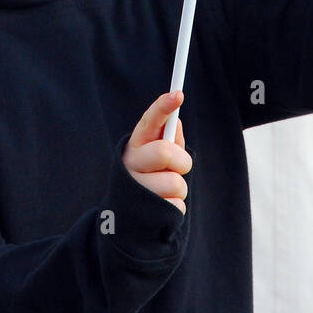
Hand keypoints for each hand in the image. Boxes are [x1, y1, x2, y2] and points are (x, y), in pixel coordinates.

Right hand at [122, 91, 191, 213]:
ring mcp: (136, 188)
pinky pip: (177, 205)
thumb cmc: (151, 177)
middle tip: (179, 168)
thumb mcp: (158, 155)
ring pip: (175, 183)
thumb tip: (176, 121)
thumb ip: (169, 139)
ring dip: (179, 189)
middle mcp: (130, 163)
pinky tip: (162, 208)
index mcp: (136, 145)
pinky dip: (176, 207)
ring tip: (165, 192)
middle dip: (182, 161)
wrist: (130, 218)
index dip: (163, 107)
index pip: (149, 121)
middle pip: (164, 152)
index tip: (178, 94)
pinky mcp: (146, 212)